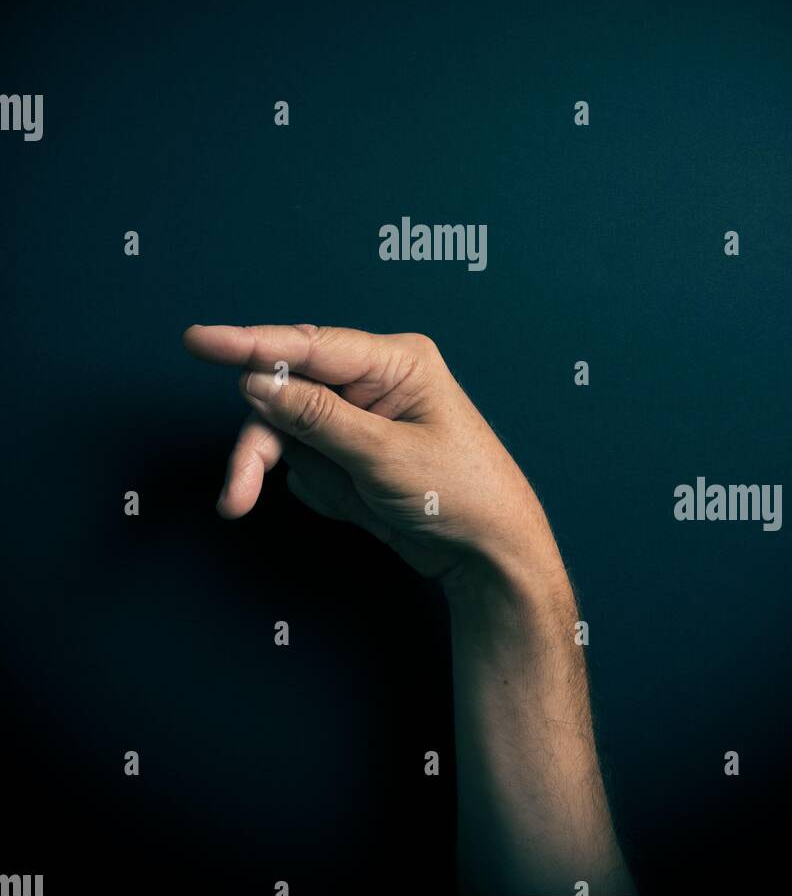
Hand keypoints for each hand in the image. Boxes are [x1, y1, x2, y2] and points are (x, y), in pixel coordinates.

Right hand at [182, 323, 561, 590]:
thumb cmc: (461, 494)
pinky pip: (300, 459)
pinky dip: (309, 484)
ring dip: (267, 466)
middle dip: (260, 439)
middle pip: (286, 391)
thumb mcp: (385, 455)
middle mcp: (372, 381)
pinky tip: (348, 505)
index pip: (310, 344)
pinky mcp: (348, 452)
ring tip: (247, 503)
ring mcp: (357, 418)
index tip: (199, 340)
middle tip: (236, 488)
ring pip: (284, 428)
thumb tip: (257, 381)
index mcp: (395, 361)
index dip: (249, 343)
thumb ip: (316, 416)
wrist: (488, 556)